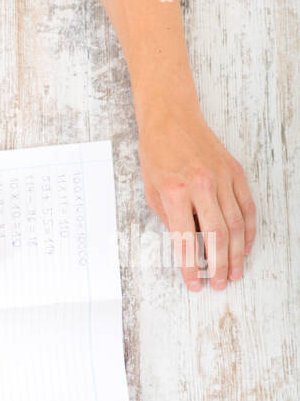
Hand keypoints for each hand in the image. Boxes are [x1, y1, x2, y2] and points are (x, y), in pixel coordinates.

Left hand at [137, 104, 256, 291]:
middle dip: (219, 265)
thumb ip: (168, 218)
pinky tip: (245, 246)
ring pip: (237, 224)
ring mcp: (222, 177)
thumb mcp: (150, 188)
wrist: (171, 117)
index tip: (194, 283)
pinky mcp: (235, 171)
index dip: (190, 266)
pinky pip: (247, 206)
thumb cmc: (156, 152)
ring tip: (234, 273)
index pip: (185, 239)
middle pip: (217, 235)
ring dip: (237, 253)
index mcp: (175, 190)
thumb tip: (186, 244)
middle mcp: (201, 184)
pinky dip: (250, 229)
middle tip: (220, 283)